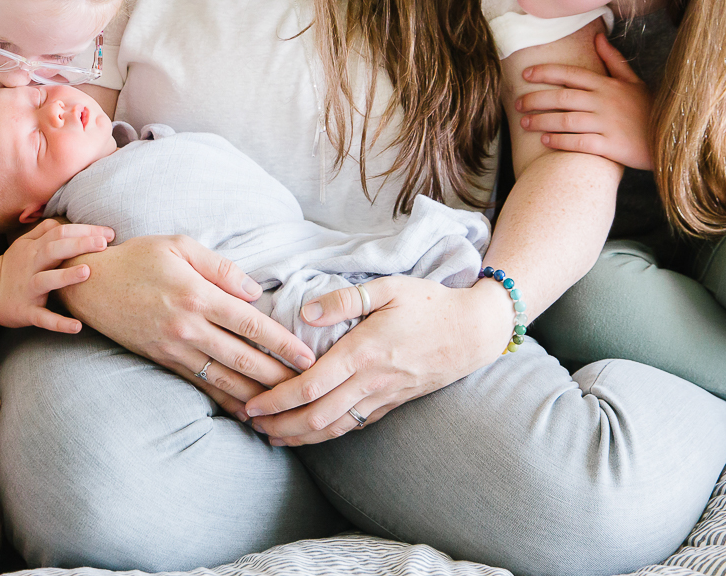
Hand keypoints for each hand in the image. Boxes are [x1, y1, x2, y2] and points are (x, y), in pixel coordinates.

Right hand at [0, 219, 111, 331]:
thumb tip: (66, 221)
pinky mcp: (25, 311)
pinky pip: (42, 318)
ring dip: (66, 276)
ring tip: (88, 272)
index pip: (60, 233)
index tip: (108, 234)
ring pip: (46, 280)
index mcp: (33, 248)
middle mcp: (30, 266)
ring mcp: (28, 289)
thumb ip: (43, 231)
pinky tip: (77, 326)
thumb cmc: (11, 267)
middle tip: (104, 243)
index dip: (84, 231)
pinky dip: (59, 323)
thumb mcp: (23, 245)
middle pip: (54, 249)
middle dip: (79, 245)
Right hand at [58, 235, 315, 418]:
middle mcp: (187, 326)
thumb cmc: (138, 258)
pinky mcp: (162, 360)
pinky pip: (200, 385)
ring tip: (283, 409)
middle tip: (307, 390)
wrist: (90, 285)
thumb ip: (221, 268)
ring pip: (223, 379)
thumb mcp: (179, 246)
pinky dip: (224, 401)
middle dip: (278, 377)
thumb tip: (254, 293)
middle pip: (242, 358)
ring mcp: (173, 348)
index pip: (250, 324)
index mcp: (197, 294)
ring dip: (255, 396)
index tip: (307, 357)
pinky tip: (245, 412)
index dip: (282, 343)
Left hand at [243, 275, 512, 445]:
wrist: (475, 331)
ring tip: (272, 437)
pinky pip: (355, 425)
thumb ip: (344, 298)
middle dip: (281, 424)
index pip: (311, 386)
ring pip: (335, 427)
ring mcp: (383, 396)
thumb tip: (305, 310)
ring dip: (301, 436)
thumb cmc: (430, 303)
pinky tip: (311, 434)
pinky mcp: (393, 403)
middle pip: (317, 416)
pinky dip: (328, 434)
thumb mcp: (389, 287)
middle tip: (250, 425)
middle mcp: (371, 381)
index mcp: (364, 352)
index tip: (252, 404)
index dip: (278, 399)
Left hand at [515, 33, 653, 169]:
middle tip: (518, 103)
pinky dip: (560, 142)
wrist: (671, 140)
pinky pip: (579, 143)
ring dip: (542, 121)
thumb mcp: (634, 81)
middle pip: (562, 97)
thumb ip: (613, 60)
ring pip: (566, 121)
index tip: (526, 74)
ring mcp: (608, 124)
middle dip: (536, 99)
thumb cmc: (649, 109)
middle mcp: (605, 102)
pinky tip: (545, 141)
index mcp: (608, 85)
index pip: (570, 74)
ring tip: (525, 123)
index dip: (545, 72)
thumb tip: (597, 37)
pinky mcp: (611, 146)